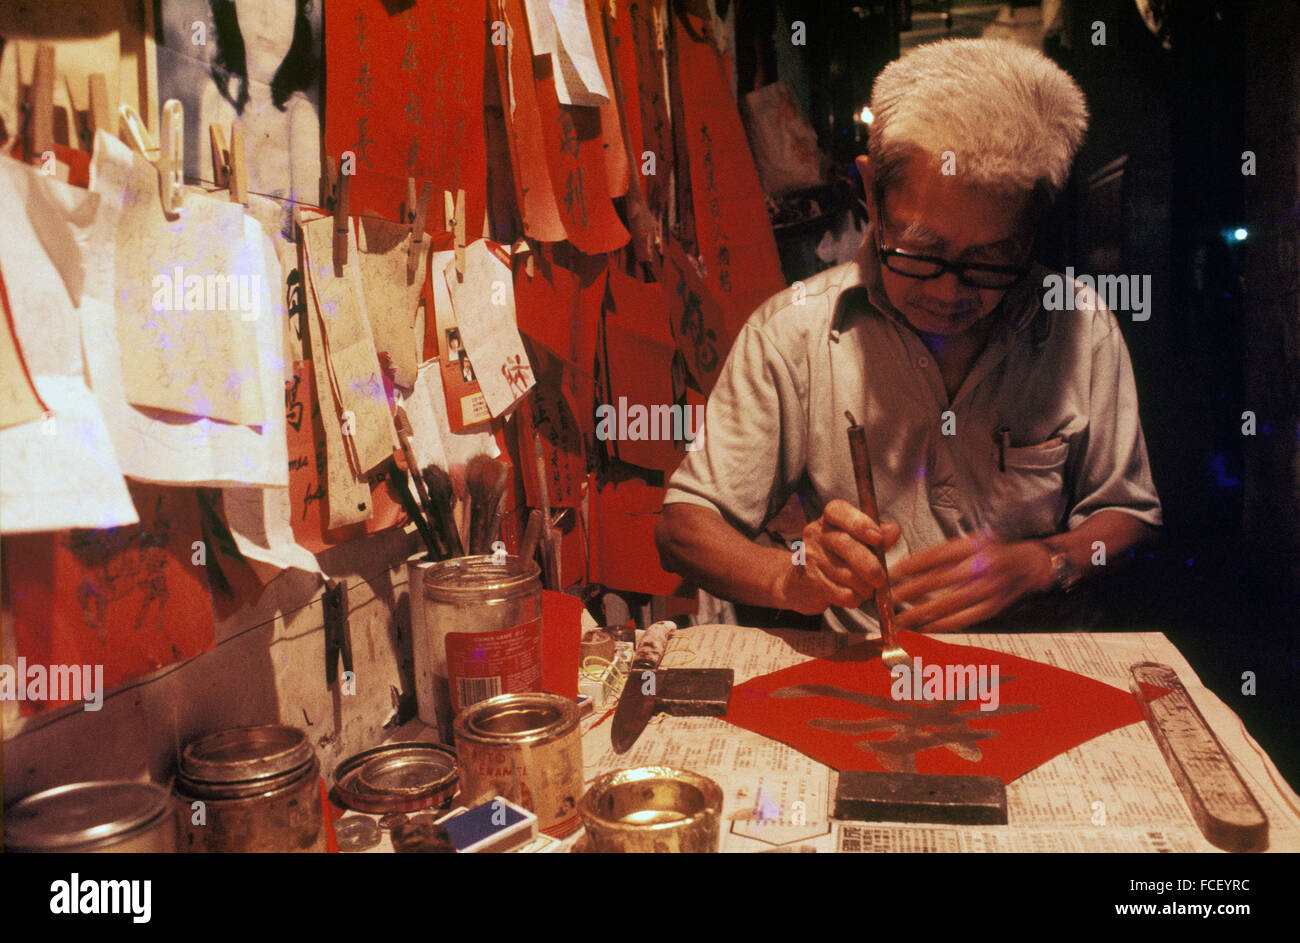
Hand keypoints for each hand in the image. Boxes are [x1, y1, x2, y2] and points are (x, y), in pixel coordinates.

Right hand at [773, 499, 900, 614]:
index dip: (860, 523)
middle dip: (870, 565)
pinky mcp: (810, 582)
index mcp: (829, 519)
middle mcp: (816, 534)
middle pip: (845, 544)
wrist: (799, 583)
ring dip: (864, 587)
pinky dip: (854, 598)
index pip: (838, 510)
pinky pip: (842, 593)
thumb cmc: (835, 558)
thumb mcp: (856, 542)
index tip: (878, 538)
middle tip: (880, 579)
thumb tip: (893, 530)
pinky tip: (852, 595)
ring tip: (865, 588)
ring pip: (848, 574)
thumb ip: (876, 536)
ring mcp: (810, 558)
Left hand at [890, 535, 1053, 632]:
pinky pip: (961, 620)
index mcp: (972, 547)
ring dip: (920, 614)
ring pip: (946, 604)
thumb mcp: (971, 541)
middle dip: (909, 592)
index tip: (891, 573)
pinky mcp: (991, 608)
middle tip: (888, 599)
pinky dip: (940, 626)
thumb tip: (912, 566)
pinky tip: (923, 629)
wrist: (1031, 565)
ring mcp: (986, 590)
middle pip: (937, 581)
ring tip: (899, 620)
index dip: (910, 566)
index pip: (935, 556)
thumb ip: (945, 553)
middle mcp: (979, 568)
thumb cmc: (996, 551)